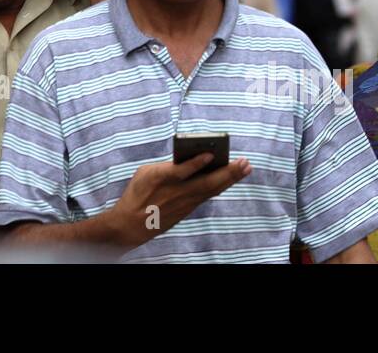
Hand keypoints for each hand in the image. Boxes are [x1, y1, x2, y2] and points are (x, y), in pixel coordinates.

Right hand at [109, 155, 250, 250]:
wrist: (132, 223)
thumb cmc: (138, 192)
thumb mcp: (145, 173)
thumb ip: (167, 165)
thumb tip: (188, 160)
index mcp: (161, 178)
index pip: (181, 171)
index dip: (196, 163)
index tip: (211, 154)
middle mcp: (176, 192)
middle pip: (206, 182)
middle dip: (227, 172)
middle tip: (245, 162)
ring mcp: (184, 203)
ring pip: (211, 190)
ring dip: (230, 179)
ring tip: (245, 168)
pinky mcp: (188, 209)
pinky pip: (208, 195)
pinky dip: (221, 186)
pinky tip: (231, 179)